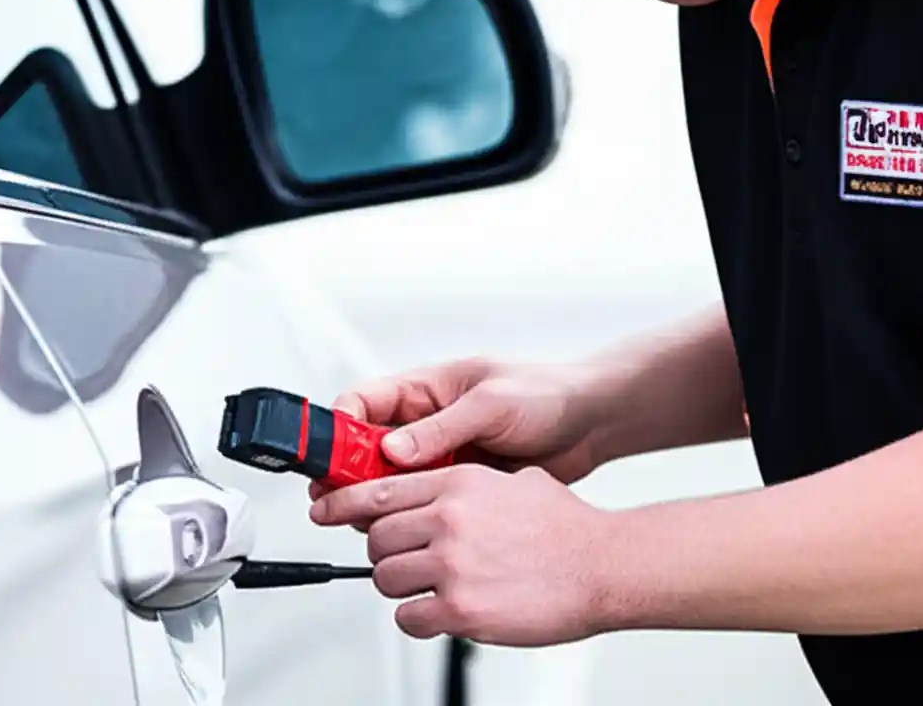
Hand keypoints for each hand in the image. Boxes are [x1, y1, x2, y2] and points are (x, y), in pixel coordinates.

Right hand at [310, 357, 606, 507]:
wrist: (592, 425)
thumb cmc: (547, 396)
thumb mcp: (492, 404)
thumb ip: (442, 428)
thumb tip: (393, 449)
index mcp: (426, 389)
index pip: (364, 403)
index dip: (339, 427)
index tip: (330, 455)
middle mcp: (426, 422)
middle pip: (366, 448)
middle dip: (346, 474)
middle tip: (333, 501)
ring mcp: (440, 455)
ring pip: (390, 480)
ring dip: (374, 499)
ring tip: (366, 522)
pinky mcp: (457, 485)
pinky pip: (420, 502)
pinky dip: (407, 517)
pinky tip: (404, 533)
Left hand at [310, 464, 614, 645]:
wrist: (604, 566)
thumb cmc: (568, 529)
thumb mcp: (514, 482)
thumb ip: (472, 484)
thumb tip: (440, 492)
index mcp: (458, 484)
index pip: (377, 491)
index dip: (342, 504)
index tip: (323, 509)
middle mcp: (448, 519)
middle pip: (375, 538)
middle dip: (385, 554)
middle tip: (405, 561)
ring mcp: (452, 565)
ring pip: (385, 578)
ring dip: (401, 588)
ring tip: (430, 590)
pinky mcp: (460, 608)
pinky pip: (408, 618)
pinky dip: (418, 620)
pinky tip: (440, 615)